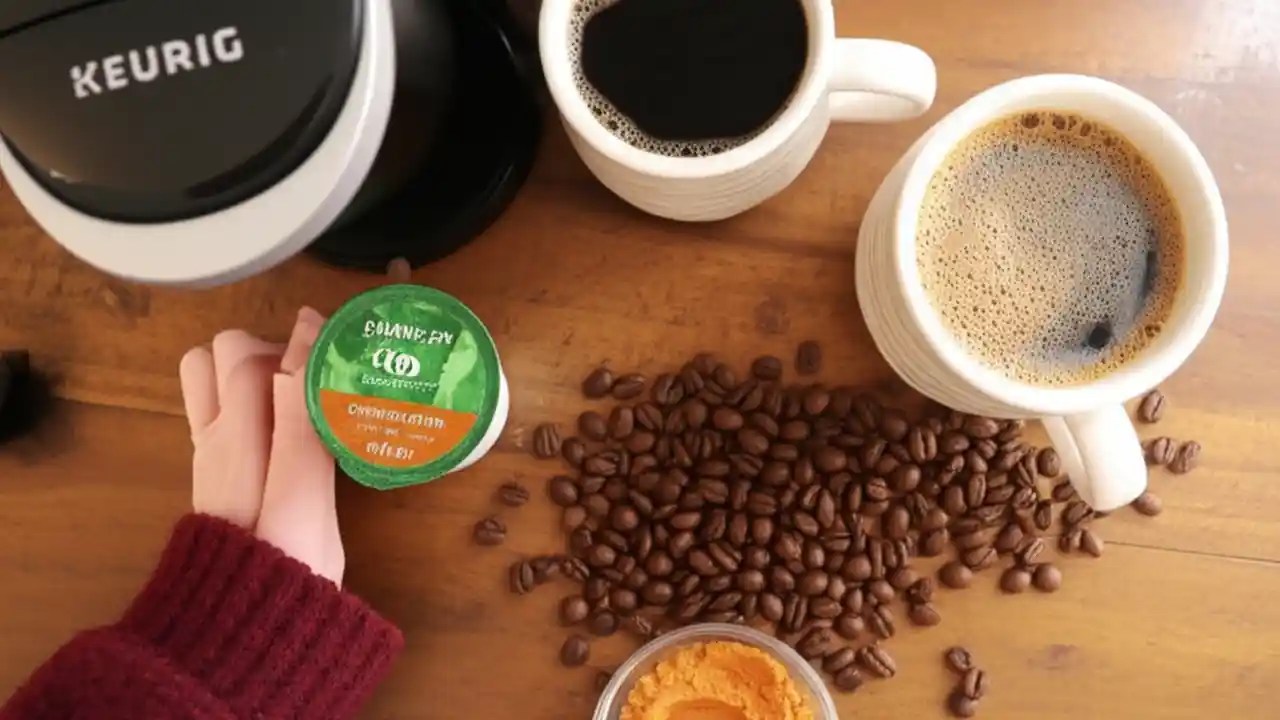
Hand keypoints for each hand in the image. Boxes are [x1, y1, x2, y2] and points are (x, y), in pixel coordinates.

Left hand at [178, 308, 344, 583]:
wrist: (246, 633)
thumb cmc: (287, 562)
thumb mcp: (304, 489)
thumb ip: (304, 410)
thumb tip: (309, 330)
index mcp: (236, 436)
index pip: (253, 355)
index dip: (304, 340)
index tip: (344, 348)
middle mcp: (215, 437)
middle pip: (228, 354)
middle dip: (276, 351)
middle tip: (322, 382)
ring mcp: (211, 454)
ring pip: (212, 378)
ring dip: (251, 370)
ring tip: (299, 397)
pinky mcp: (216, 474)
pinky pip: (221, 412)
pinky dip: (250, 399)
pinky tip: (289, 426)